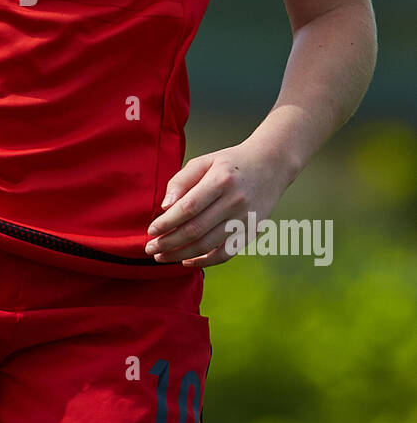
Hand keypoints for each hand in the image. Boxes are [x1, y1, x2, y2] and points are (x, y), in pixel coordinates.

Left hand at [145, 141, 292, 268]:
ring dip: (181, 254)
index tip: (151, 230)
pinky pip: (226, 253)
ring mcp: (245, 219)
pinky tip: (187, 261)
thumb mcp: (204, 161)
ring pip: (208, 245)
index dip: (167, 222)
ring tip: (162, 256)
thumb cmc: (229, 163)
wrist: (271, 165)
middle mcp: (235, 201)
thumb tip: (164, 207)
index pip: (188, 207)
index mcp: (221, 180)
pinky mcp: (252, 231)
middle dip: (169, 242)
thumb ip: (181, 181)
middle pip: (196, 229)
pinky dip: (205, 261)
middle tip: (150, 249)